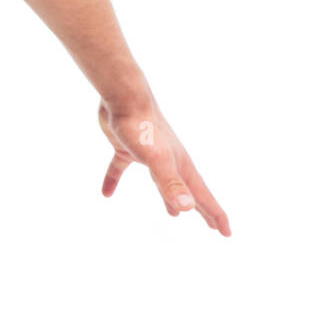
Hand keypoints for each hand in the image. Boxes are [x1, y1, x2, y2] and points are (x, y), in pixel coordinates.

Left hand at [97, 94, 230, 236]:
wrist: (123, 97)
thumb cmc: (141, 127)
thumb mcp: (156, 160)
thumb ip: (170, 183)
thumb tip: (186, 208)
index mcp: (180, 166)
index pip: (202, 196)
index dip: (215, 216)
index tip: (226, 233)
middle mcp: (169, 161)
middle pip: (188, 190)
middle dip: (201, 209)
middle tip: (213, 227)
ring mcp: (148, 154)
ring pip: (161, 182)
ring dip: (168, 198)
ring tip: (174, 214)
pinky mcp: (126, 148)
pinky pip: (121, 169)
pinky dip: (114, 180)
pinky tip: (106, 193)